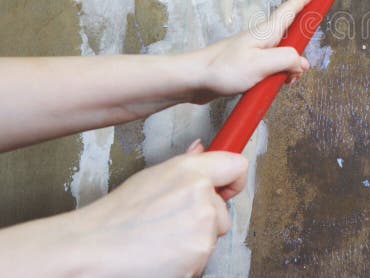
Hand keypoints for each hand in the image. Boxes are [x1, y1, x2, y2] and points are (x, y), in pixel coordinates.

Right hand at [78, 141, 245, 275]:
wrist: (90, 251)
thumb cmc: (114, 219)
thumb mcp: (150, 178)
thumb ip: (185, 166)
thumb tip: (202, 149)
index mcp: (189, 171)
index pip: (237, 165)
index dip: (233, 180)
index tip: (227, 188)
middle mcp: (201, 195)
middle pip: (224, 211)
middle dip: (204, 220)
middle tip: (170, 224)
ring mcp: (203, 228)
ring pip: (212, 238)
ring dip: (193, 243)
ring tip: (159, 241)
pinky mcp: (199, 256)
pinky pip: (202, 261)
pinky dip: (186, 263)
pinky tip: (160, 256)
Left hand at [194, 0, 313, 96]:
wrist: (193, 80)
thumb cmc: (222, 68)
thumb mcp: (261, 64)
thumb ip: (286, 60)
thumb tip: (302, 62)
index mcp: (266, 33)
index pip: (288, 12)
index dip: (301, 1)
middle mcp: (261, 40)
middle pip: (289, 38)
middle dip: (298, 54)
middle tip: (295, 72)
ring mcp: (254, 53)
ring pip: (280, 57)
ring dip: (286, 71)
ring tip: (281, 84)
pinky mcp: (247, 67)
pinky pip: (269, 69)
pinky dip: (274, 78)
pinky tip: (268, 88)